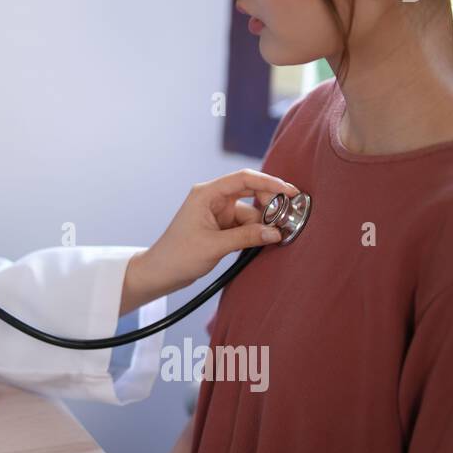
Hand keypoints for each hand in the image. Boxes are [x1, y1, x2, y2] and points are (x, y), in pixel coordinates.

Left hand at [132, 169, 299, 298]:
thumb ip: (247, 236)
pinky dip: (254, 234)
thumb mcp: (215, 246)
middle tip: (285, 222)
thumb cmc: (179, 256)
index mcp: (207, 194)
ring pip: (251, 213)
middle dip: (269, 207)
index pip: (243, 179)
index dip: (269, 182)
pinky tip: (259, 244)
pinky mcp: (221, 227)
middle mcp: (213, 199)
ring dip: (262, 226)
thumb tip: (276, 232)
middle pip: (251, 193)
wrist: (161, 273)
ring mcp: (217, 213)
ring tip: (270, 240)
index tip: (290, 192)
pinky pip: (245, 226)